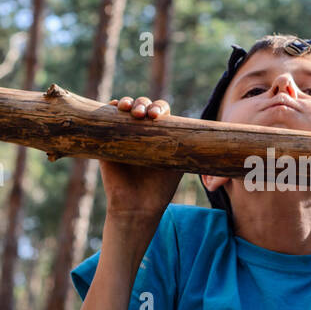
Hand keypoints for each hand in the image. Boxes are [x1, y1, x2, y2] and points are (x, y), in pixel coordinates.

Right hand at [100, 95, 181, 220]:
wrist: (137, 206)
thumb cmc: (160, 188)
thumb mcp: (178, 164)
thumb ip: (185, 146)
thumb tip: (203, 132)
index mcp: (159, 134)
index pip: (160, 111)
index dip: (159, 108)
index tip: (156, 116)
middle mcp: (142, 131)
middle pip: (143, 106)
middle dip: (143, 105)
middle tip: (143, 115)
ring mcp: (123, 133)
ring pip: (126, 109)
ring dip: (128, 103)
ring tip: (128, 110)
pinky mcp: (107, 140)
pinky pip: (107, 118)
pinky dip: (110, 107)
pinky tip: (114, 106)